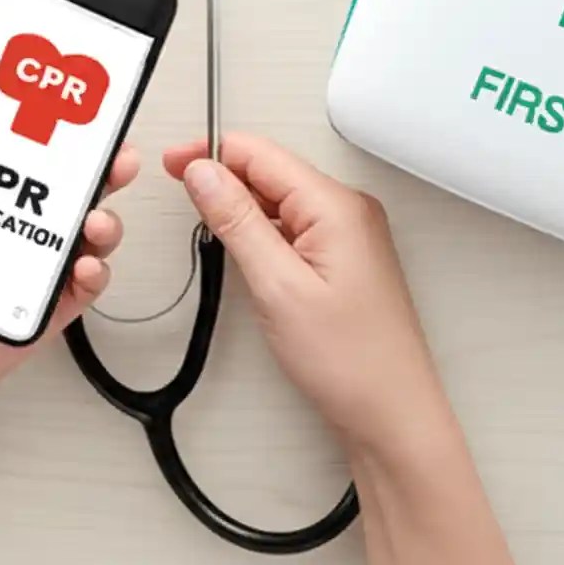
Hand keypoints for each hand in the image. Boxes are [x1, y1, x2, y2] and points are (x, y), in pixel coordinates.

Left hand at [0, 85, 137, 445]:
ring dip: (106, 220)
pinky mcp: (39, 316)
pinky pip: (81, 291)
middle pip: (70, 192)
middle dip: (103, 168)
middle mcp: (6, 234)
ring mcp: (26, 274)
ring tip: (96, 218)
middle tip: (113, 156)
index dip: (54, 132)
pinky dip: (94, 274)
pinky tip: (84, 265)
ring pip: (87, 237)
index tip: (73, 108)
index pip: (22, 159)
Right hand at [163, 133, 447, 450]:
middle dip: (222, 176)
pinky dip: (262, 230)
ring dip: (240, 205)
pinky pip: (295, 226)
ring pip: (281, 200)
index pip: (262, 154)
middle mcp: (349, 211)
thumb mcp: (277, 285)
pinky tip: (242, 249)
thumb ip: (237, 222)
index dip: (212, 152)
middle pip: (271, 171)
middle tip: (178, 191)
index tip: (172, 163)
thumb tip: (205, 174)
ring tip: (204, 224)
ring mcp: (350, 235)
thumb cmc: (350, 360)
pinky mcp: (344, 259)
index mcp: (337, 206)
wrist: (391, 412)